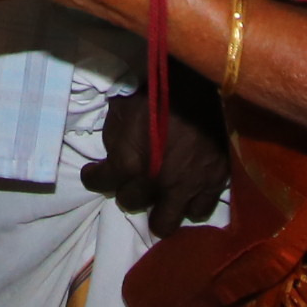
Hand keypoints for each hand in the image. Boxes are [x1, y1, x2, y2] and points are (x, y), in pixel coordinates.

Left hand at [84, 77, 229, 237]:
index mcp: (128, 162)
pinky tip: (187, 196)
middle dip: (127, 190)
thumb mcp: (124, 106)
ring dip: (158, 210)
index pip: (99, 182)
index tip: (94, 173)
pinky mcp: (213, 185)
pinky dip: (190, 205)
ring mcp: (185, 188)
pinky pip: (199, 211)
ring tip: (160, 199)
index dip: (94, 176)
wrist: (206, 84)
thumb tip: (113, 153)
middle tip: (132, 181)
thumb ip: (113, 135)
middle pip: (130, 202)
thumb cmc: (160, 92)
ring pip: (164, 222)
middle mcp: (154, 183)